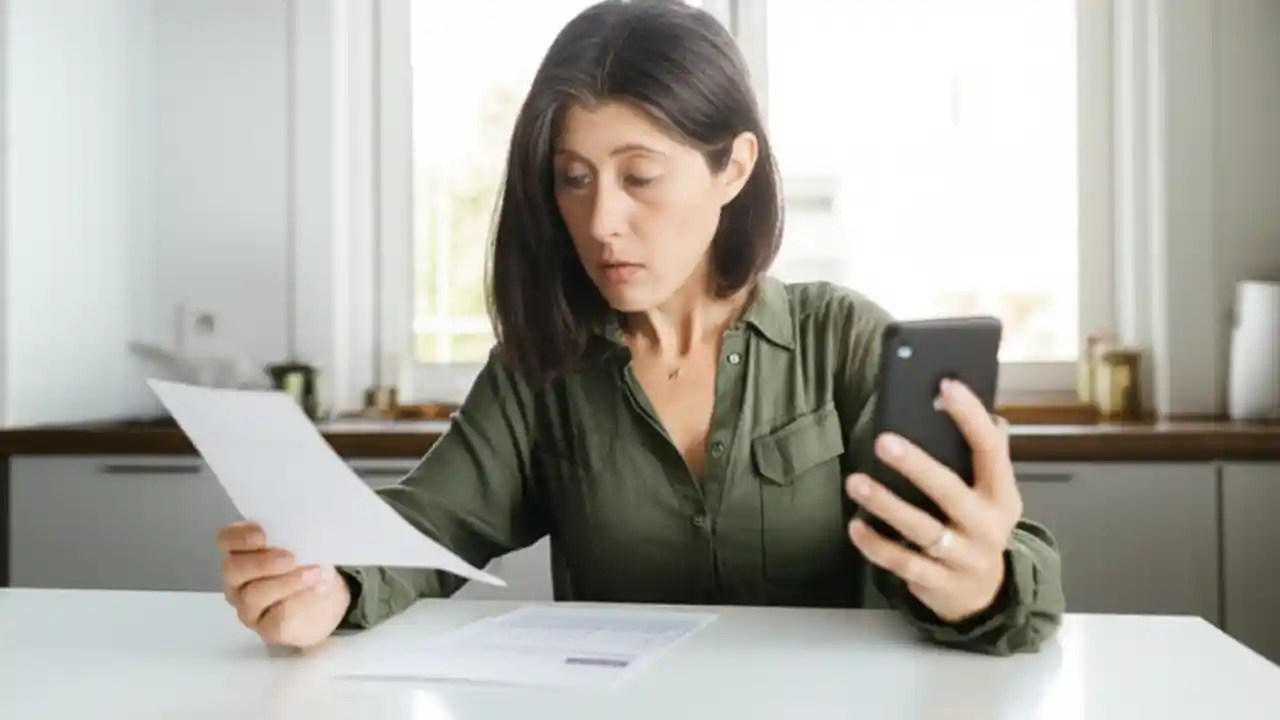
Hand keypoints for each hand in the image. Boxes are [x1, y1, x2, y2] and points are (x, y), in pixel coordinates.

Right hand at [216, 522, 349, 648]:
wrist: (327, 600)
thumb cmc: (309, 564)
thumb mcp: (304, 544)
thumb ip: (295, 537)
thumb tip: (304, 532)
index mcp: (243, 551)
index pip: (225, 539)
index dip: (237, 536)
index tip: (261, 535)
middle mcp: (238, 580)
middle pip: (232, 570)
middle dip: (261, 563)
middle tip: (290, 558)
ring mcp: (248, 607)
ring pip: (252, 596)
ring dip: (286, 582)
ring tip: (313, 574)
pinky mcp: (267, 628)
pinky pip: (276, 619)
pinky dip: (299, 601)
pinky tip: (317, 590)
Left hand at [845, 378, 1021, 622]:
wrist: (984, 594)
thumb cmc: (976, 525)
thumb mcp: (988, 493)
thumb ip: (976, 454)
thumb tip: (950, 399)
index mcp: (1001, 495)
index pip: (990, 450)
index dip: (970, 417)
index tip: (946, 387)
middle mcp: (987, 527)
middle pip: (950, 491)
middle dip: (917, 465)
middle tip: (882, 441)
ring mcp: (963, 558)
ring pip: (922, 529)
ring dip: (886, 504)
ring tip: (855, 481)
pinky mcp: (938, 582)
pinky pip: (903, 563)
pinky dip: (876, 544)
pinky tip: (855, 524)